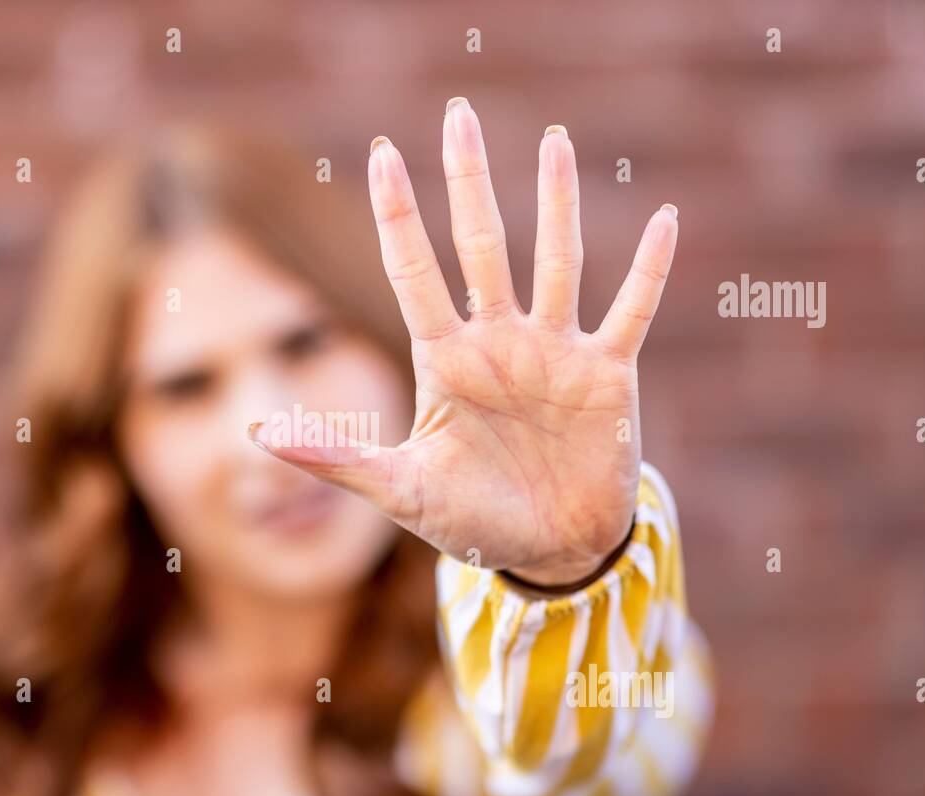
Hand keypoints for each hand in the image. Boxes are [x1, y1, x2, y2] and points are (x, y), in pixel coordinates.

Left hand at [250, 97, 678, 585]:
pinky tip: (665, 220)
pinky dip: (649, 272)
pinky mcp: (606, 375)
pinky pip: (630, 311)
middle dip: (468, 181)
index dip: (398, 215)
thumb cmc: (472, 519)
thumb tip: (259, 433)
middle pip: (480, 245)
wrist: (549, 553)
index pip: (413, 272)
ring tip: (553, 140)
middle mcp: (498, 342)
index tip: (381, 155)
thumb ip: (338, 459)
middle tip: (459, 114)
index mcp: (445, 360)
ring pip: (556, 261)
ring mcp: (553, 353)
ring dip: (555, 203)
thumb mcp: (402, 490)